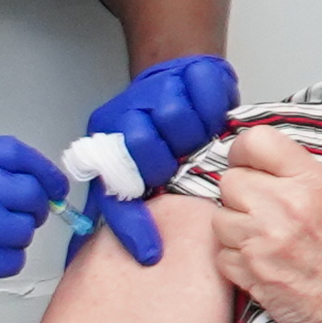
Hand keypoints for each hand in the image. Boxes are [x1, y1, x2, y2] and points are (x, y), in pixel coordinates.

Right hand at [0, 136, 69, 320]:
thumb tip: (16, 181)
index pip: (12, 154)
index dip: (42, 169)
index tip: (53, 183)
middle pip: (26, 191)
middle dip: (35, 206)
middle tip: (28, 215)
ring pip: (22, 229)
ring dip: (13, 238)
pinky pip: (10, 259)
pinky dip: (1, 261)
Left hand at [83, 56, 237, 263]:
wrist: (179, 78)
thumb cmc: (160, 132)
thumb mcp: (134, 170)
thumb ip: (126, 208)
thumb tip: (133, 251)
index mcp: (107, 143)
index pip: (113, 187)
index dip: (132, 223)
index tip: (150, 253)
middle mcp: (125, 113)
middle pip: (145, 146)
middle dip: (169, 158)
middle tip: (181, 157)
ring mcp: (154, 87)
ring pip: (175, 116)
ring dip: (195, 129)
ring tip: (196, 133)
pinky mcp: (188, 68)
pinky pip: (205, 89)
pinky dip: (214, 102)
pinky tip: (210, 108)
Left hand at [205, 126, 321, 322]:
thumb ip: (298, 180)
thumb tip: (260, 167)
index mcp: (311, 181)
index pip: (255, 141)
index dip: (246, 154)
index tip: (251, 166)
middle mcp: (284, 206)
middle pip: (230, 181)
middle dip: (240, 195)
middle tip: (261, 211)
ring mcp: (263, 240)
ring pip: (219, 217)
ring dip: (234, 227)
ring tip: (263, 239)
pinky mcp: (249, 272)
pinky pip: (220, 253)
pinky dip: (234, 258)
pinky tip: (260, 262)